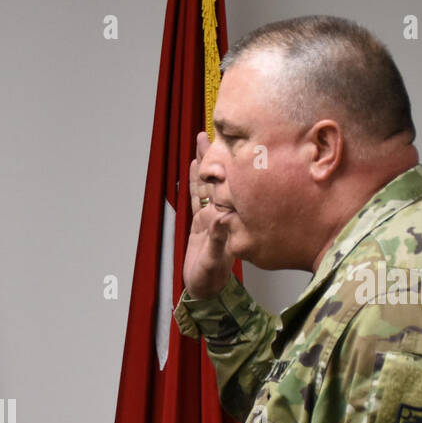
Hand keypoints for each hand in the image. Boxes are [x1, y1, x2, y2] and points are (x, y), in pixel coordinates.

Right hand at [181, 131, 235, 299]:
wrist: (205, 291)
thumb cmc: (210, 280)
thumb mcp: (213, 260)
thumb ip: (218, 239)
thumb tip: (222, 217)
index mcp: (225, 220)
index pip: (226, 187)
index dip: (225, 166)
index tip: (226, 144)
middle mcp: (219, 213)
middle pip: (217, 178)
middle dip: (214, 155)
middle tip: (213, 131)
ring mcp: (210, 216)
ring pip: (206, 183)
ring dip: (204, 162)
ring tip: (202, 139)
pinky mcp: (200, 221)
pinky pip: (197, 196)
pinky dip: (195, 180)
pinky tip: (194, 165)